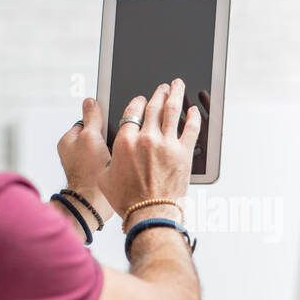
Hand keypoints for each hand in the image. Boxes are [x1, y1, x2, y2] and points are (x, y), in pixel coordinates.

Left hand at [56, 97, 113, 223]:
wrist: (94, 205)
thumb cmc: (89, 173)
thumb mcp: (90, 137)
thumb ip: (91, 117)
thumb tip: (90, 101)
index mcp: (68, 140)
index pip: (87, 120)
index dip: (100, 121)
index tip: (108, 124)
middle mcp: (73, 152)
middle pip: (96, 133)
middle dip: (106, 136)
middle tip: (112, 144)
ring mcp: (83, 164)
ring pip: (102, 147)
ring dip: (110, 149)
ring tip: (113, 157)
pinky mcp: (93, 174)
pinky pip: (105, 161)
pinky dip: (111, 162)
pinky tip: (115, 167)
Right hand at [97, 79, 199, 224]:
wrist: (150, 213)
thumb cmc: (127, 200)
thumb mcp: (105, 178)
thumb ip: (108, 159)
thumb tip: (109, 155)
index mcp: (125, 142)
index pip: (133, 112)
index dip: (138, 101)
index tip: (142, 99)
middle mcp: (146, 138)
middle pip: (154, 106)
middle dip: (159, 93)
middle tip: (164, 87)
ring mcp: (167, 144)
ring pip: (173, 110)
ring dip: (176, 94)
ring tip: (178, 86)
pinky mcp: (183, 153)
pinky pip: (191, 128)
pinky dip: (194, 116)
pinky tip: (194, 110)